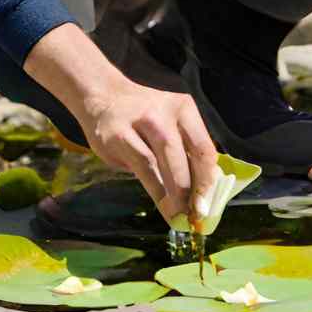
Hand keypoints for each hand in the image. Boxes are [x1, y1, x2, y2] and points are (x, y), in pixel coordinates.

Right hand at [77, 78, 218, 224]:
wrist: (103, 97)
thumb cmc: (144, 118)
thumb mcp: (171, 123)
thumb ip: (187, 151)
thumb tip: (204, 190)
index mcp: (183, 108)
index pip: (203, 147)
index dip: (208, 180)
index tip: (207, 202)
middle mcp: (162, 113)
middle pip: (183, 156)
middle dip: (191, 191)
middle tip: (194, 214)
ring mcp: (137, 123)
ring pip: (159, 164)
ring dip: (171, 194)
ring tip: (177, 215)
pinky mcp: (116, 136)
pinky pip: (140, 168)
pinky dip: (153, 190)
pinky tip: (160, 203)